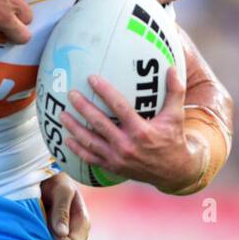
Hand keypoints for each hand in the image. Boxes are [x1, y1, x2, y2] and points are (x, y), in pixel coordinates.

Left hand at [41, 172, 90, 239]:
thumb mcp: (61, 190)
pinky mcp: (52, 235)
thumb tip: (62, 234)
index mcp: (83, 223)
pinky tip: (35, 221)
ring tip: (38, 217)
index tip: (47, 227)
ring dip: (43, 236)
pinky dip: (38, 234)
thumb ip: (62, 210)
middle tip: (41, 219)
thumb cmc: (56, 180)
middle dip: (50, 239)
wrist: (45, 177)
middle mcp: (76, 232)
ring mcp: (64, 235)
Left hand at [64, 67, 204, 191]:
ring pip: (90, 142)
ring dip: (74, 128)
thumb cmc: (173, 139)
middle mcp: (127, 146)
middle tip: (71, 94)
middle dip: (83, 108)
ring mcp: (117, 158)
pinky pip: (90, 158)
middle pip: (99, 123)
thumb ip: (175, 91)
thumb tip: (172, 67)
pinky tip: (66, 140)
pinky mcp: (112, 167)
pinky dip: (77, 150)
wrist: (172, 172)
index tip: (91, 78)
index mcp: (141, 131)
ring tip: (62, 114)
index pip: (119, 107)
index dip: (105, 91)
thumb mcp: (176, 116)